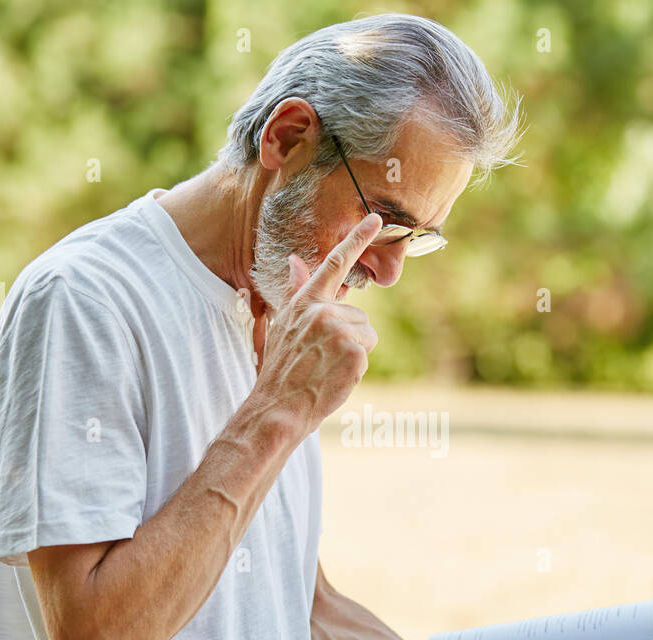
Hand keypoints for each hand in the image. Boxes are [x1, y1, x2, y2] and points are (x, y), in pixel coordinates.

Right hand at [253, 212, 382, 435]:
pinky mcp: (354, 350)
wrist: (277, 406)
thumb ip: (295, 291)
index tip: (375, 218)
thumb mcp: (283, 325)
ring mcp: (339, 329)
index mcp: (305, 302)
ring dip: (353, 352)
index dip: (356, 238)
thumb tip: (296, 261)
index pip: (334, 262)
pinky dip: (356, 367)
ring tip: (326, 366)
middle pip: (358, 315)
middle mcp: (323, 310)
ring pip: (366, 333)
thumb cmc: (280, 369)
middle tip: (321, 357)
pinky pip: (368, 351)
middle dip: (348, 337)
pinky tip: (334, 376)